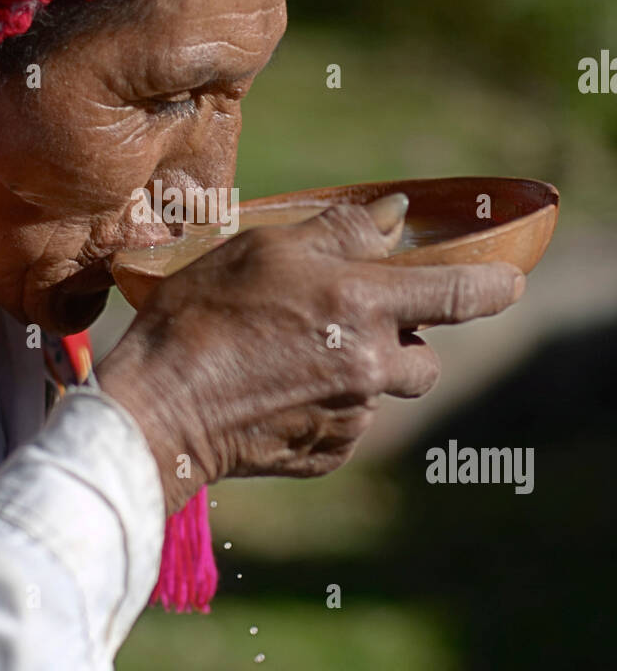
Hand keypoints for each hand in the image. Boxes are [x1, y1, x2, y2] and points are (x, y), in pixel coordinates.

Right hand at [96, 198, 524, 512]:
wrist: (162, 408)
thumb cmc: (204, 316)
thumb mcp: (266, 249)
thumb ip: (341, 232)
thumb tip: (396, 216)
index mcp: (363, 305)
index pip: (461, 294)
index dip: (493, 287)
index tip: (508, 284)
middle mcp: (371, 367)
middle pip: (425, 359)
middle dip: (400, 343)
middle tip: (343, 327)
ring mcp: (352, 417)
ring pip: (381, 393)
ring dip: (357, 375)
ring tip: (291, 360)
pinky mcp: (329, 455)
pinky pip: (348, 426)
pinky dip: (326, 410)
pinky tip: (275, 394)